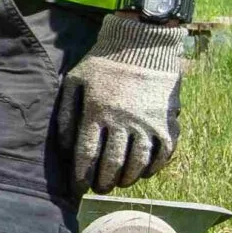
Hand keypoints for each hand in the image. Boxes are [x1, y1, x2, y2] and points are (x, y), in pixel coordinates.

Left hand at [55, 10, 187, 192]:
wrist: (142, 44)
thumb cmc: (102, 64)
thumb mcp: (74, 82)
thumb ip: (65, 114)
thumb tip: (64, 147)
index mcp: (97, 112)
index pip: (87, 155)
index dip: (81, 176)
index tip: (78, 188)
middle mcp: (123, 121)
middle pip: (112, 164)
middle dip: (103, 182)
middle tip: (99, 188)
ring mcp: (148, 122)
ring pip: (138, 163)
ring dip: (127, 179)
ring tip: (119, 183)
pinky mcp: (167, 121)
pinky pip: (164, 153)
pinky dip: (154, 167)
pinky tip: (144, 172)